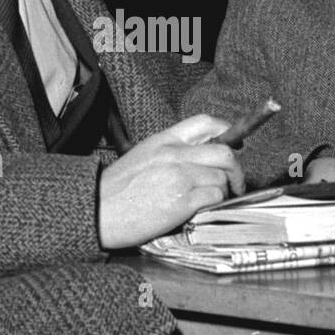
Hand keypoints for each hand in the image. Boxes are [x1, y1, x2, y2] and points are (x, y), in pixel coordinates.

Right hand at [97, 114, 245, 248]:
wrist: (98, 210)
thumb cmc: (116, 189)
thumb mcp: (143, 156)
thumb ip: (171, 152)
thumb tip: (198, 157)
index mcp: (164, 140)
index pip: (206, 123)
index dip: (227, 131)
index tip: (235, 144)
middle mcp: (175, 155)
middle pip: (224, 152)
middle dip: (236, 169)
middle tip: (235, 182)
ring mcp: (180, 177)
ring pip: (222, 177)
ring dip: (224, 190)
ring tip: (214, 199)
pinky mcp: (182, 201)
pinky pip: (215, 196)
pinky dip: (215, 203)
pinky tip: (203, 208)